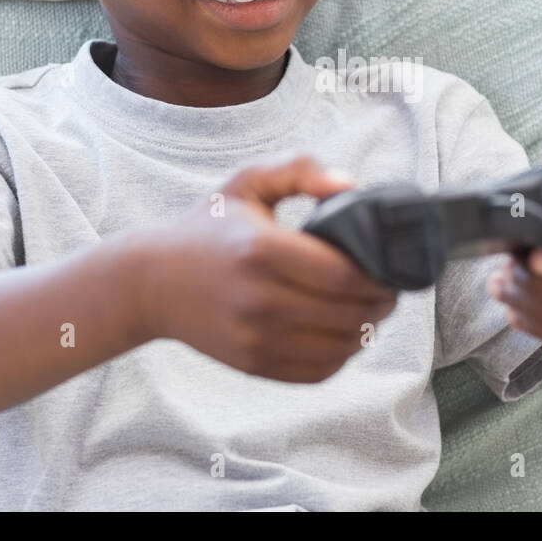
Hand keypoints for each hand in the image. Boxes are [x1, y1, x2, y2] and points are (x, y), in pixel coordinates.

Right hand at [136, 152, 397, 382]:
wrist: (151, 282)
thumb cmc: (208, 228)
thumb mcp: (247, 183)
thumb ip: (298, 169)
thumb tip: (348, 185)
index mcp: (261, 250)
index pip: (343, 275)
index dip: (379, 276)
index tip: (390, 267)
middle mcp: (258, 299)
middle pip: (349, 314)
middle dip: (381, 303)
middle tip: (388, 290)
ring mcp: (255, 338)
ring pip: (339, 347)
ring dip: (367, 331)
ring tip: (370, 311)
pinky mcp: (253, 364)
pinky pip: (318, 372)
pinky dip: (342, 356)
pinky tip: (344, 335)